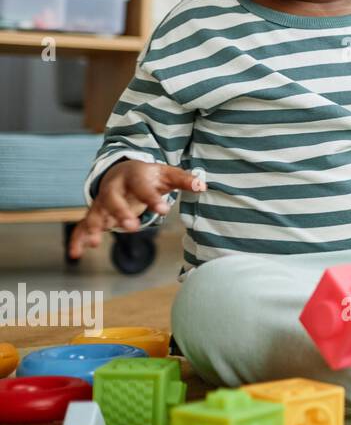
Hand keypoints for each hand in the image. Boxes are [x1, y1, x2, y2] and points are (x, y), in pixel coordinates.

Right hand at [69, 161, 204, 257]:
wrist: (122, 170)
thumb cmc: (149, 176)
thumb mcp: (167, 174)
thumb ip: (184, 180)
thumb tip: (202, 185)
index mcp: (133, 176)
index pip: (143, 187)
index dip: (153, 198)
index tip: (165, 209)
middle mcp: (114, 188)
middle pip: (113, 200)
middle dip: (121, 213)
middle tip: (132, 227)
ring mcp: (102, 202)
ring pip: (95, 213)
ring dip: (95, 227)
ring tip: (96, 243)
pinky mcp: (95, 214)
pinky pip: (82, 226)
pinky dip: (77, 239)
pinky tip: (75, 254)